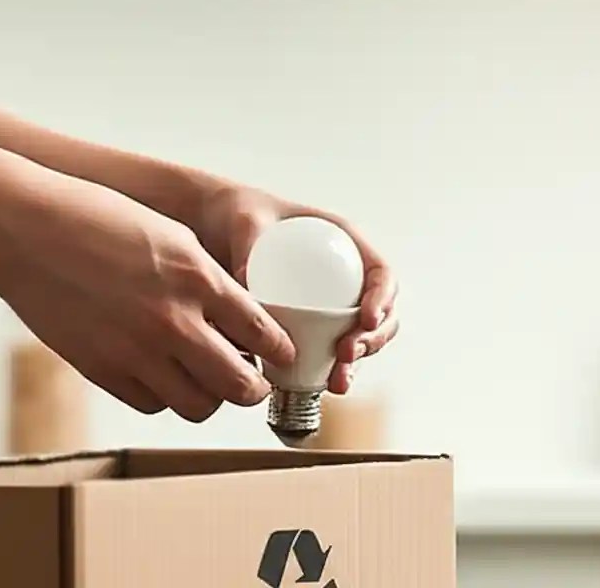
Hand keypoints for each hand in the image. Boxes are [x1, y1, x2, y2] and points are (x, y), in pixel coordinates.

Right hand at [0, 175, 294, 421]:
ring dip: (210, 397)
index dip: (282, 351)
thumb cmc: (100, 219)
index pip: (264, 333)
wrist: (26, 230)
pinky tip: (163, 374)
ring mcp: (136, 350)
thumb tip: (240, 318)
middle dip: (254, 388)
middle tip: (252, 381)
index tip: (284, 355)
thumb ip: (208, 279)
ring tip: (207, 380)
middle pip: (240, 386)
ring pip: (198, 405)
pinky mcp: (102, 370)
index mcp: (198, 278)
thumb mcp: (171, 235)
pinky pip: (152, 403)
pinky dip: (164, 395)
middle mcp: (173, 320)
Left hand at [193, 184, 398, 393]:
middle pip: (379, 314)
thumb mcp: (246, 220)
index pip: (381, 273)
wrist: (215, 229)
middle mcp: (345, 275)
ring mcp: (330, 303)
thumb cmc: (239, 214)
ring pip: (358, 339)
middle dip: (371, 341)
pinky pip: (329, 351)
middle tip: (345, 356)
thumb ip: (249, 243)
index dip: (383, 298)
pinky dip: (330, 370)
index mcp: (344, 243)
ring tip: (336, 382)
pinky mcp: (311, 325)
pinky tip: (320, 385)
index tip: (367, 319)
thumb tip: (247, 282)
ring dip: (355, 364)